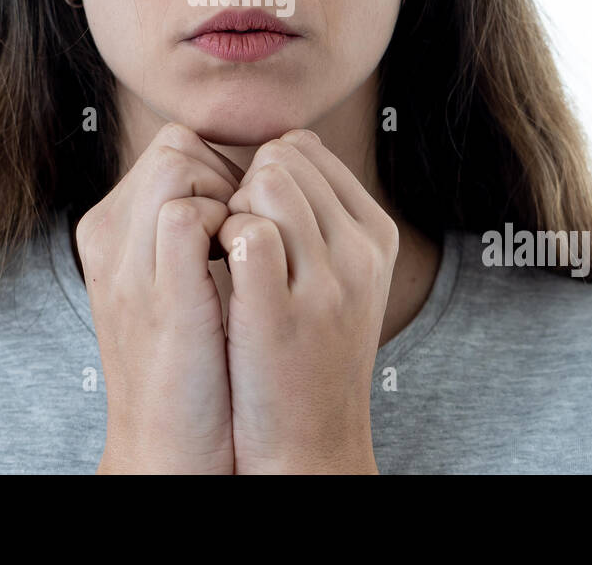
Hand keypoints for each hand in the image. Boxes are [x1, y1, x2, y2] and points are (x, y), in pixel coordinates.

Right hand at [79, 121, 242, 473]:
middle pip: (173, 144)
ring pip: (177, 161)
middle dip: (225, 172)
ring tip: (246, 243)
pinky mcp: (155, 288)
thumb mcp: (177, 284)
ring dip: (229, 192)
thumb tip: (242, 182)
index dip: (218, 167)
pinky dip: (227, 222)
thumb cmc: (191, 368)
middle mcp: (108, 236)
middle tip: (250, 225)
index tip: (246, 213)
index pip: (170, 147)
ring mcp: (126, 260)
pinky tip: (245, 262)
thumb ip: (191, 231)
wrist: (168, 448)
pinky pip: (185, 210)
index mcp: (111, 230)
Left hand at [216, 129, 397, 472]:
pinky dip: (220, 239)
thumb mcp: (338, 277)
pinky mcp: (281, 310)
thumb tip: (281, 147)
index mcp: (375, 234)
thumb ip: (319, 214)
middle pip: (283, 157)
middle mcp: (362, 251)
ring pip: (267, 181)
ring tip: (227, 255)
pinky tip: (216, 272)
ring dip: (231, 208)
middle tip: (236, 237)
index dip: (262, 171)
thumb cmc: (305, 354)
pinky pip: (246, 229)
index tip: (253, 214)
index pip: (307, 148)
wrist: (305, 445)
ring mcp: (327, 281)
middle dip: (245, 185)